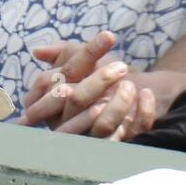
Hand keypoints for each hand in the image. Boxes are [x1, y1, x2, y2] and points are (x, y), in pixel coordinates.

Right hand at [21, 33, 185, 140]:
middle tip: (122, 66)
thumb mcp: (84, 63)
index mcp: (55, 100)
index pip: (64, 74)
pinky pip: (129, 136)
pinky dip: (142, 115)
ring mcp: (91, 137)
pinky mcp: (116, 148)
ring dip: (119, 103)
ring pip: (102, 125)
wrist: (136, 97)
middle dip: (100, 80)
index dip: (86, 54)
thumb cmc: (102, 79)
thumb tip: (38, 51)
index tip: (110, 36)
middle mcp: (68, 122)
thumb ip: (66, 54)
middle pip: (77, 100)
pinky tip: (147, 94)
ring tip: (131, 85)